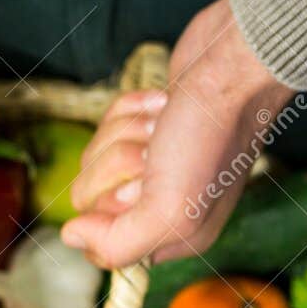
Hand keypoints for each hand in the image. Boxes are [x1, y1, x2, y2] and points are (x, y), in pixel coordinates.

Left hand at [60, 0, 293, 268]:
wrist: (233, 62)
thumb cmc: (210, 136)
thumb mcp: (171, 210)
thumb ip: (118, 243)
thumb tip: (72, 237)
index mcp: (177, 236)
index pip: (105, 245)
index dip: (112, 211)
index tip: (142, 190)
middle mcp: (166, 203)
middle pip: (92, 197)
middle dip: (118, 165)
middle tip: (157, 153)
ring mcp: (157, 162)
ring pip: (97, 156)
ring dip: (127, 132)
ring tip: (164, 124)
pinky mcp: (148, 125)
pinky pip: (109, 124)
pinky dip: (130, 108)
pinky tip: (163, 103)